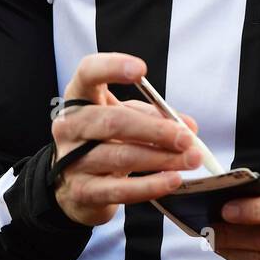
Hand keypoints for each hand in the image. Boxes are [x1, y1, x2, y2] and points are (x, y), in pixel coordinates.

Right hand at [50, 52, 202, 226]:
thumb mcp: (126, 119)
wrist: (77, 186)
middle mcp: (70, 127)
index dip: (111, 67)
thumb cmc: (105, 142)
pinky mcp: (81, 191)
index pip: (87, 73)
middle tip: (185, 137)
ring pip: (122, 156)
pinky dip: (151, 185)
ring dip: (162, 158)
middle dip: (155, 129)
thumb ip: (155, 116)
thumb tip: (189, 127)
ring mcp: (71, 160)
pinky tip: (172, 180)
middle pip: (112, 122)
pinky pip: (120, 189)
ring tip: (190, 158)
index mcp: (80, 98)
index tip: (141, 70)